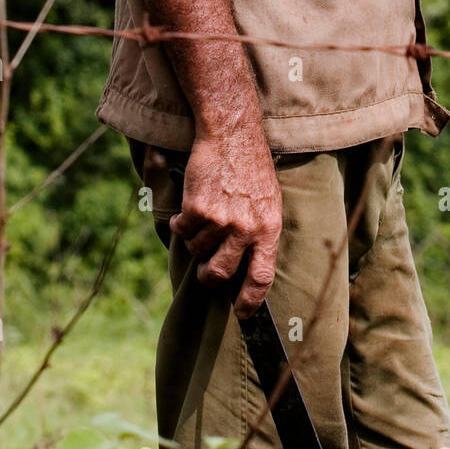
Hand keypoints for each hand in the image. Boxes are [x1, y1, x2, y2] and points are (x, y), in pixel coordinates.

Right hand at [169, 130, 281, 317]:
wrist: (231, 133)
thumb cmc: (252, 166)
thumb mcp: (269, 200)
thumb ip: (259, 232)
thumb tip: (247, 265)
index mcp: (269, 228)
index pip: (261, 277)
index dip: (250, 301)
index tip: (242, 314)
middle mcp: (246, 228)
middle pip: (220, 274)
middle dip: (208, 277)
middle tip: (204, 271)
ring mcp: (221, 220)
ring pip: (197, 250)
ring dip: (194, 240)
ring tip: (203, 216)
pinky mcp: (197, 209)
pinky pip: (182, 231)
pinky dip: (180, 223)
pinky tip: (189, 207)